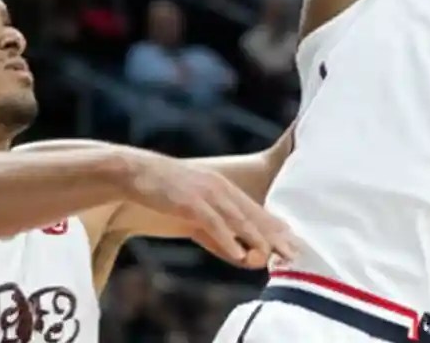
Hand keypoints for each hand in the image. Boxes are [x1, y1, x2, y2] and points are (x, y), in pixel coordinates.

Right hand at [127, 155, 297, 267]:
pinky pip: (213, 223)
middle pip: (254, 216)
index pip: (256, 212)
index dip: (276, 229)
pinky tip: (240, 254)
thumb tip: (239, 255)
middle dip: (276, 237)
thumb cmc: (164, 194)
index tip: (294, 244)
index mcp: (224, 189)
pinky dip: (227, 239)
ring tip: (274, 258)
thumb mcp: (195, 214)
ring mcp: (206, 194)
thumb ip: (216, 236)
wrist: (134, 172)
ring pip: (238, 220)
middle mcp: (221, 189)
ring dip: (258, 240)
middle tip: (295, 254)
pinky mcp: (189, 202)